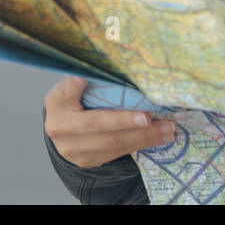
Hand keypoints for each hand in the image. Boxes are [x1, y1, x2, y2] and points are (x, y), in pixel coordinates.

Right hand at [44, 76, 176, 167]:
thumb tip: (127, 64)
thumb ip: (94, 78)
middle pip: (96, 124)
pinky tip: (159, 137)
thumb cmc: (78, 99)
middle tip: (149, 117)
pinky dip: (140, 143)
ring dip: (143, 136)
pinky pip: (117, 153)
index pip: (67, 90)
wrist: (65, 130)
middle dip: (126, 121)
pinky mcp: (86, 160)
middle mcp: (59, 126)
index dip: (75, 85)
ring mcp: (72, 148)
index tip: (84, 78)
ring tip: (167, 129)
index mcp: (57, 100)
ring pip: (111, 143)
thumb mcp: (79, 85)